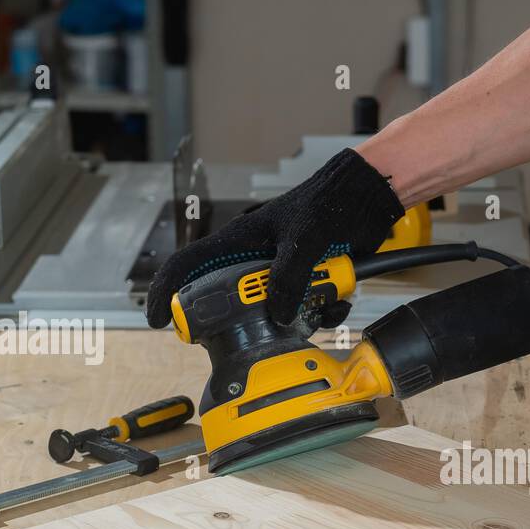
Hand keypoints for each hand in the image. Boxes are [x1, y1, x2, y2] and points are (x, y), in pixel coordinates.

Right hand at [145, 148, 403, 330]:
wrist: (368, 199)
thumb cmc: (330, 201)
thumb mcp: (305, 237)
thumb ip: (289, 276)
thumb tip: (277, 316)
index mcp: (239, 242)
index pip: (187, 264)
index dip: (167, 292)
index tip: (161, 320)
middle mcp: (253, 261)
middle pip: (231, 304)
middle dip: (252, 323)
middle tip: (271, 330)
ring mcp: (279, 274)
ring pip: (273, 314)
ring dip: (299, 319)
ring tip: (322, 302)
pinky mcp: (304, 284)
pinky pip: (304, 313)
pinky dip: (323, 314)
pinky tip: (339, 300)